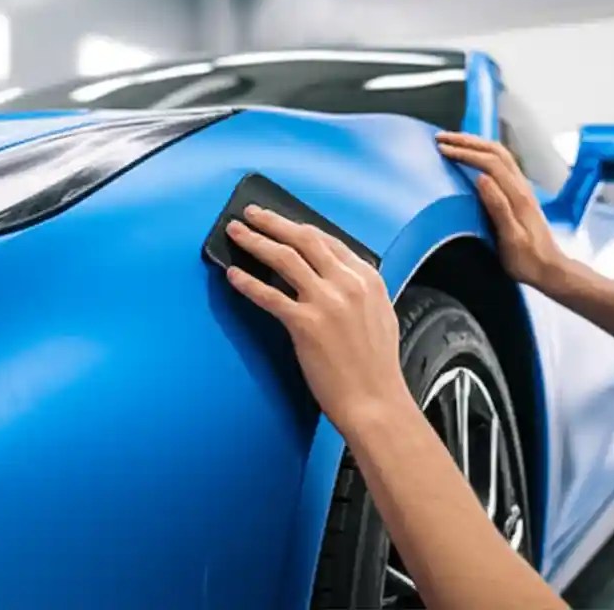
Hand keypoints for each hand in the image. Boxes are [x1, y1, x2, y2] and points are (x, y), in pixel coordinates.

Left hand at [224, 205, 409, 429]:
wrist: (375, 401)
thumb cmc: (375, 366)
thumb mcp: (379, 315)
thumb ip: (358, 290)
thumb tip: (331, 276)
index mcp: (367, 279)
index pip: (328, 240)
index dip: (299, 226)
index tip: (281, 220)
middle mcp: (347, 284)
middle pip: (303, 239)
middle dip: (273, 222)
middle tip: (251, 213)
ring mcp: (326, 302)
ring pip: (284, 258)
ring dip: (256, 241)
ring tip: (236, 233)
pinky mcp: (306, 324)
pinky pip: (269, 295)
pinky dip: (248, 282)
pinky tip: (234, 275)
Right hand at [435, 132, 573, 291]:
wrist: (550, 268)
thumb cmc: (526, 259)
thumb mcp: (510, 237)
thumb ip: (497, 206)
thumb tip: (480, 178)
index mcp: (516, 195)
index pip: (489, 162)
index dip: (465, 152)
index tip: (442, 149)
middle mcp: (521, 185)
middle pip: (495, 151)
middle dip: (467, 140)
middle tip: (441, 137)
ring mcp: (522, 187)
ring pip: (500, 154)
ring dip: (476, 143)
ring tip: (453, 140)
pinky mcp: (520, 193)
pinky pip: (501, 162)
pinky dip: (483, 152)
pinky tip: (473, 156)